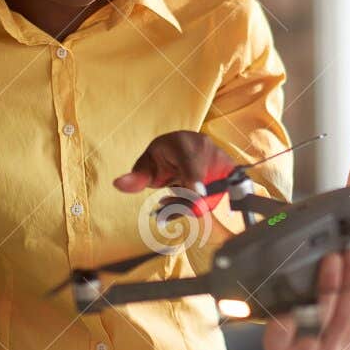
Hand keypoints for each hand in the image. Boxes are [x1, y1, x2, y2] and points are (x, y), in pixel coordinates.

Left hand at [113, 131, 237, 214]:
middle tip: (161, 205)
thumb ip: (135, 177)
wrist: (186, 150)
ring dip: (189, 206)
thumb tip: (119, 184)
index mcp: (183, 142)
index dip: (195, 177)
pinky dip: (202, 207)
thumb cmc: (163, 157)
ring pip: (210, 197)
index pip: (190, 162)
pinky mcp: (230, 172)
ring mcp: (221, 159)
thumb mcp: (147, 165)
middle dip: (181, 202)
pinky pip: (219, 197)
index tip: (199, 194)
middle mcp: (206, 147)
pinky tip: (190, 205)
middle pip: (199, 188)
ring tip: (172, 201)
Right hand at [262, 250, 349, 349]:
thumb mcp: (274, 316)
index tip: (287, 313)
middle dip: (329, 288)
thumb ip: (275, 299)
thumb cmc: (290, 326)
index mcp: (278, 347)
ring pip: (345, 314)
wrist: (319, 348)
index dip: (282, 329)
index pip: (277, 340)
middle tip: (331, 259)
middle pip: (319, 321)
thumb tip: (272, 260)